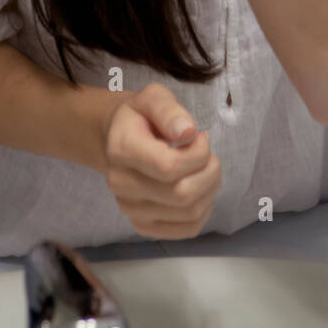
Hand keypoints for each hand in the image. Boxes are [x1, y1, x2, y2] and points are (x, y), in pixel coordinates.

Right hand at [100, 83, 221, 238]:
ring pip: (189, 213)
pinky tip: (199, 188)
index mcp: (121, 150)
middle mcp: (121, 185)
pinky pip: (187, 229)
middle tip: (207, 153)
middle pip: (182, 194)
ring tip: (204, 167)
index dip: (197, 153)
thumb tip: (187, 132)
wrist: (117, 139)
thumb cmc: (140, 116)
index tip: (200, 136)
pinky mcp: (143, 226)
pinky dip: (204, 209)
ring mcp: (131, 210)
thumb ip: (169, 110)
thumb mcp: (153, 97)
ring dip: (209, 188)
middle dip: (209, 171)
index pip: (169, 167)